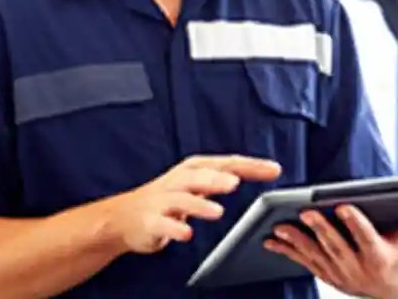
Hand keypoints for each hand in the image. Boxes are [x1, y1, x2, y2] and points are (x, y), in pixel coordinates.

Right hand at [108, 154, 281, 253]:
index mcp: (194, 169)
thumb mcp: (197, 183)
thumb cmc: (168, 197)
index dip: (249, 165)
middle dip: (217, 179)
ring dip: (199, 205)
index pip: (226, 163)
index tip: (273, 169)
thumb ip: (225, 178)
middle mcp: (179, 181)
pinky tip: (187, 233)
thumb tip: (261, 170)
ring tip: (217, 212)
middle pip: (200, 177)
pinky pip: (163, 224)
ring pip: (182, 199)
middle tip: (236, 183)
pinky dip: (175, 228)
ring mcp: (163, 201)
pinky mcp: (150, 221)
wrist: (123, 216)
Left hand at [265, 193, 397, 298]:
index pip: (368, 239)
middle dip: (320, 229)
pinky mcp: (327, 274)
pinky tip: (271, 239)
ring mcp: (340, 274)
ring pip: (317, 256)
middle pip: (337, 247)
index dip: (356, 224)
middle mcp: (359, 270)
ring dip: (298, 241)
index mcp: (382, 257)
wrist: (391, 288)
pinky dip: (288, 251)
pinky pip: (305, 262)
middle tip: (306, 210)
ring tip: (281, 224)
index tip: (344, 206)